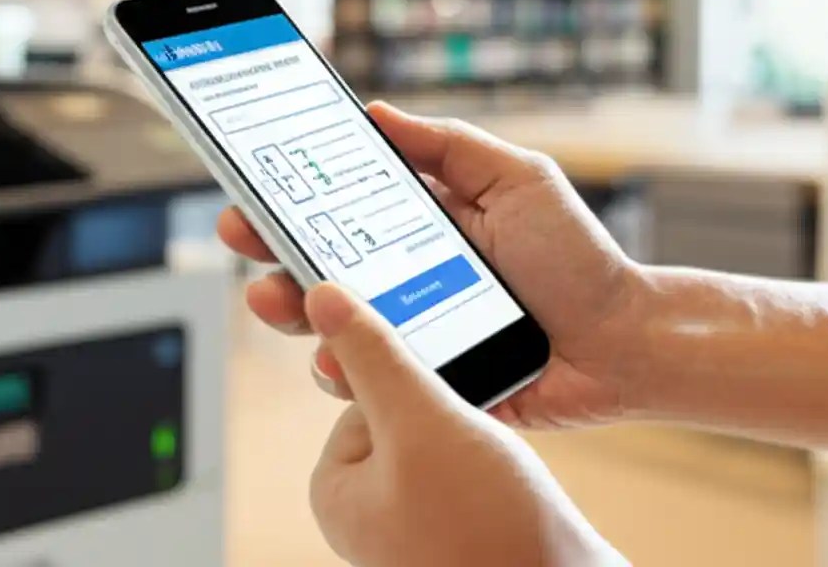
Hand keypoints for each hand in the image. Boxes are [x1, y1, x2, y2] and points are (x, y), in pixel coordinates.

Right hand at [219, 102, 649, 428]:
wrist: (623, 345)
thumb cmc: (578, 260)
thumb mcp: (520, 180)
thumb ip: (450, 146)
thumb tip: (376, 112)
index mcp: (417, 226)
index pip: (338, 205)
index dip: (291, 193)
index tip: (250, 176)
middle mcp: (400, 277)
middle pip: (315, 260)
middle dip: (267, 245)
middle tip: (240, 231)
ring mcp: (405, 331)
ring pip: (326, 319)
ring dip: (289, 306)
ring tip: (274, 295)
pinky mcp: (417, 381)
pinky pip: (364, 376)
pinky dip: (342, 365)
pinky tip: (336, 354)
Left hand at [302, 283, 622, 566]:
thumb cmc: (490, 526)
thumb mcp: (421, 422)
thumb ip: (371, 357)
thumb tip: (317, 295)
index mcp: (335, 492)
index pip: (360, 392)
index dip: (411, 387)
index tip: (443, 407)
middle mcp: (366, 513)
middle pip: (401, 413)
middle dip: (447, 416)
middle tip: (476, 453)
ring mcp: (413, 526)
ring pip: (442, 438)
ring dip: (475, 439)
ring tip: (495, 476)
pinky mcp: (459, 531)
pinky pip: (470, 472)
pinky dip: (494, 468)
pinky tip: (510, 490)